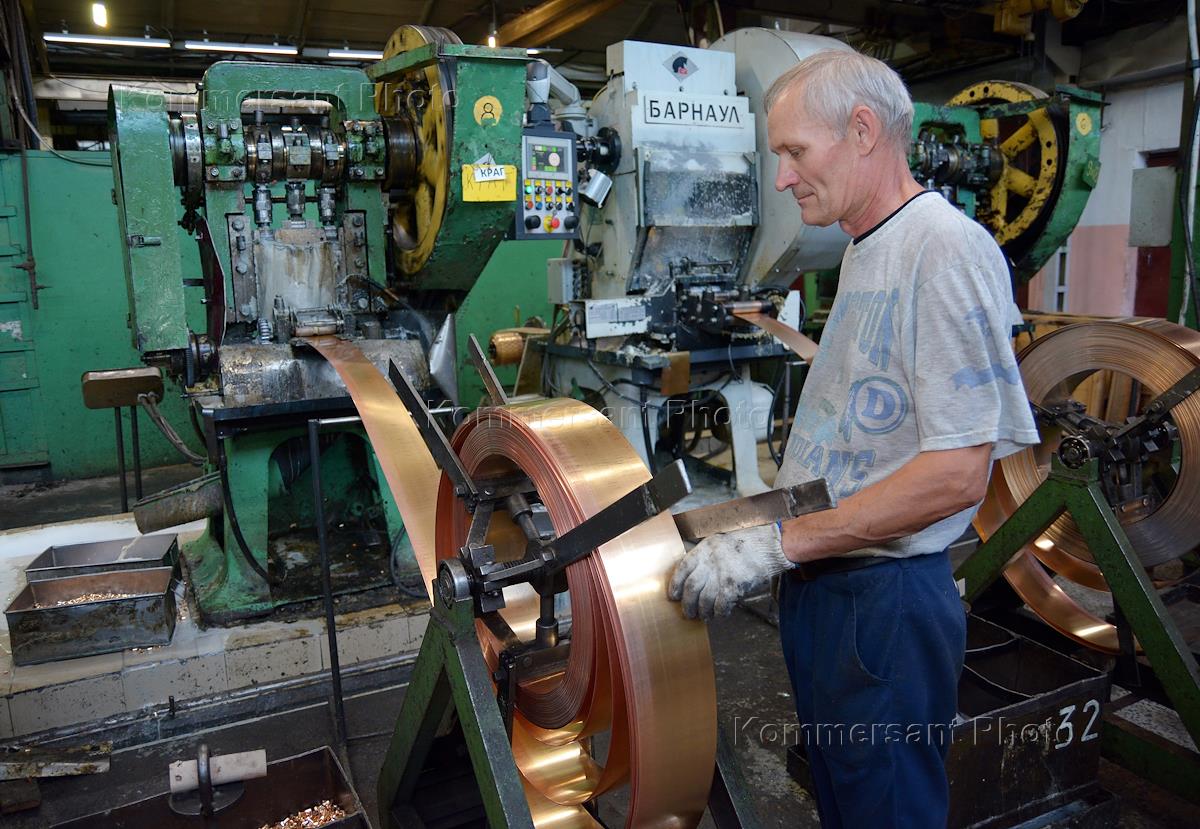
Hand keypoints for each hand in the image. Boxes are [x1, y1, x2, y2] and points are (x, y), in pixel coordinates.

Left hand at [667, 524, 789, 619]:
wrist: (769, 545)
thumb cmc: (747, 544)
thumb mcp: (720, 543)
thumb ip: (706, 558)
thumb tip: (695, 578)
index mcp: (704, 549)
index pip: (683, 568)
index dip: (675, 584)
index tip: (673, 596)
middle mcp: (710, 561)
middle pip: (691, 587)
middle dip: (687, 603)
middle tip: (688, 612)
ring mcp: (721, 574)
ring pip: (704, 599)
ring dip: (703, 611)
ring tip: (704, 616)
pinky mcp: (734, 585)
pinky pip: (721, 604)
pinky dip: (719, 612)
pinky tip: (720, 614)